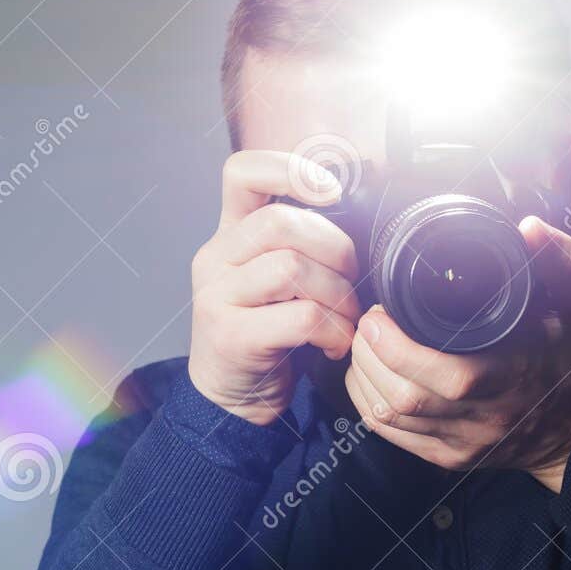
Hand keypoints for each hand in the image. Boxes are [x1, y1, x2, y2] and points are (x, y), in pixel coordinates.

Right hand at [189, 150, 360, 425]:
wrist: (228, 401)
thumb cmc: (264, 336)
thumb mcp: (272, 281)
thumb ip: (298, 244)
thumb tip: (356, 213)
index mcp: (227, 236)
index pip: (241, 172)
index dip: (289, 168)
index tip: (331, 192)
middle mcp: (214, 260)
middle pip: (281, 222)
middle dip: (334, 248)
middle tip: (350, 281)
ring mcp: (217, 298)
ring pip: (293, 268)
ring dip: (338, 295)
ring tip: (345, 319)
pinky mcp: (232, 336)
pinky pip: (300, 316)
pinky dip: (333, 330)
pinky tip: (333, 344)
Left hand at [343, 216, 570, 491]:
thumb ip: (559, 261)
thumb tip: (527, 228)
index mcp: (515, 378)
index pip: (447, 377)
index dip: (398, 347)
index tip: (381, 313)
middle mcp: (486, 419)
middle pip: (402, 398)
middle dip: (369, 355)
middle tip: (367, 322)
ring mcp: (463, 444)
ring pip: (387, 417)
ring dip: (363, 376)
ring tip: (366, 343)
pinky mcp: (446, 457)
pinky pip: (389, 434)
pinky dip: (367, 401)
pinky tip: (370, 374)